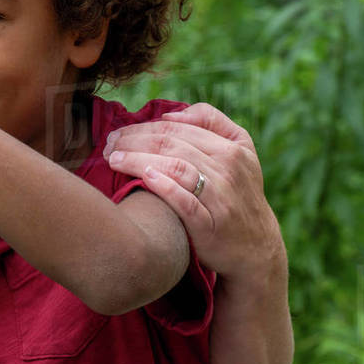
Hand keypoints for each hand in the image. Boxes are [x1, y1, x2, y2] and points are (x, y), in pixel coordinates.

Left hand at [102, 103, 285, 282]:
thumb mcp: (240, 151)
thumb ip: (211, 122)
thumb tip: (169, 116)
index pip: (177, 129)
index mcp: (231, 148)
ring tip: (113, 159)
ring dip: (139, 160)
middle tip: (108, 145)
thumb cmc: (237, 193)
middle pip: (172, 145)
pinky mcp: (211, 225)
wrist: (255, 248)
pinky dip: (164, 187)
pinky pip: (185, 202)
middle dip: (133, 141)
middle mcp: (228, 169)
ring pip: (176, 167)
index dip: (142, 127)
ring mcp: (221, 198)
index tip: (118, 133)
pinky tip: (143, 177)